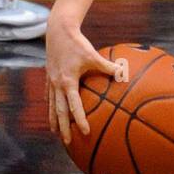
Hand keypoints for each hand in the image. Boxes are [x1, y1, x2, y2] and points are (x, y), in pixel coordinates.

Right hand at [45, 18, 120, 145]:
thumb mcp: (93, 55)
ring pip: (51, 105)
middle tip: (67, 142)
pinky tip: (52, 111)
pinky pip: (49, 95)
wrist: (58, 31)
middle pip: (59, 111)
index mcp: (68, 82)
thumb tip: (124, 73)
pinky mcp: (48, 76)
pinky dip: (50, 105)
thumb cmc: (77, 43)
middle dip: (63, 128)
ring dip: (54, 120)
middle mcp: (57, 84)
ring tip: (55, 132)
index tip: (85, 132)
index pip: (74, 106)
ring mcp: (51, 81)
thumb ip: (108, 66)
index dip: (80, 120)